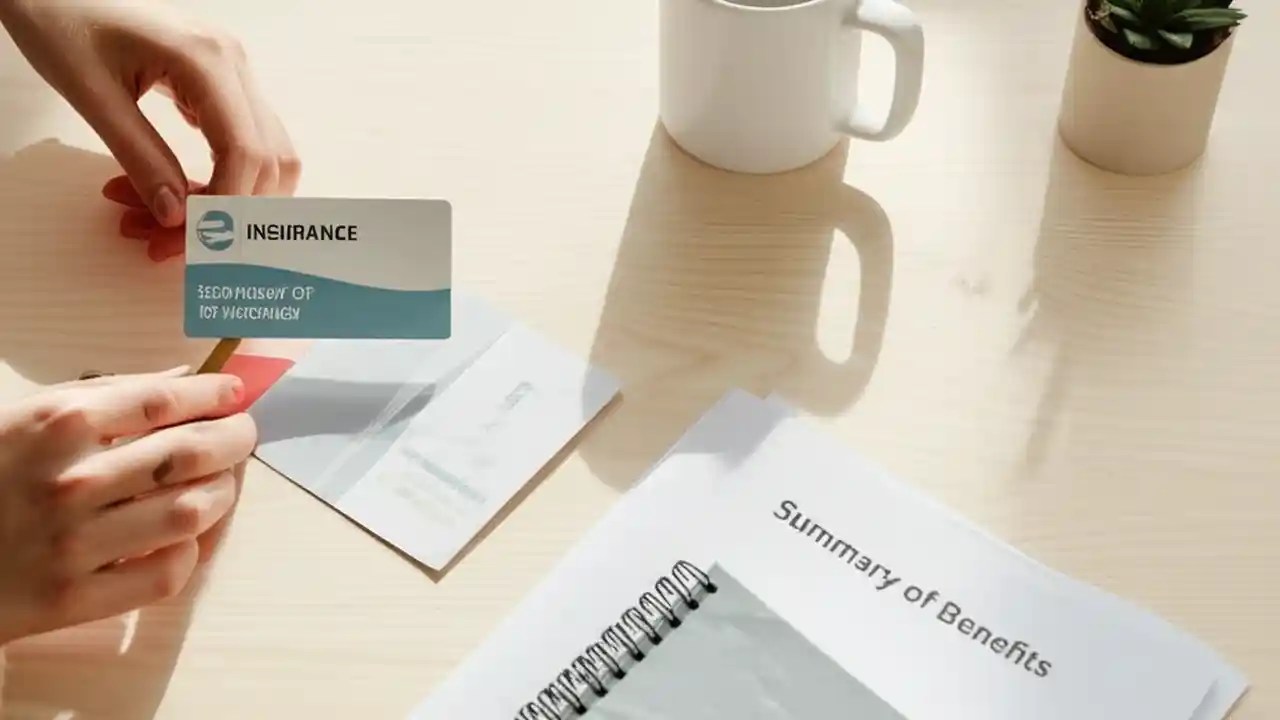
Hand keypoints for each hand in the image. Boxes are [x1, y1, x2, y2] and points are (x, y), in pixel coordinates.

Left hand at [0, 0, 299, 259]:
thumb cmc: (63, 20)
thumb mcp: (94, 96)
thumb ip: (140, 157)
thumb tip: (176, 218)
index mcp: (207, 60)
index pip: (246, 153)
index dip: (227, 208)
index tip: (189, 240)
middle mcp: (234, 64)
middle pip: (271, 160)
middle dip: (232, 214)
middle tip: (176, 243)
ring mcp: (234, 71)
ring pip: (268, 155)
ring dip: (232, 200)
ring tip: (174, 221)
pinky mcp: (223, 80)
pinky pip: (246, 141)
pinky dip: (224, 178)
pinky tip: (183, 191)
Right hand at [0, 368, 255, 645]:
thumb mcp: (22, 417)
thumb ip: (101, 394)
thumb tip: (182, 380)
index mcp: (54, 425)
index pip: (162, 401)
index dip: (212, 395)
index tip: (235, 394)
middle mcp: (71, 481)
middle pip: (190, 453)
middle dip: (234, 438)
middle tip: (243, 435)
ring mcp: (75, 544)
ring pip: (191, 511)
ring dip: (222, 492)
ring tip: (222, 482)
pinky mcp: (77, 598)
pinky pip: (167, 571)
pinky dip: (190, 550)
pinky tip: (185, 534)